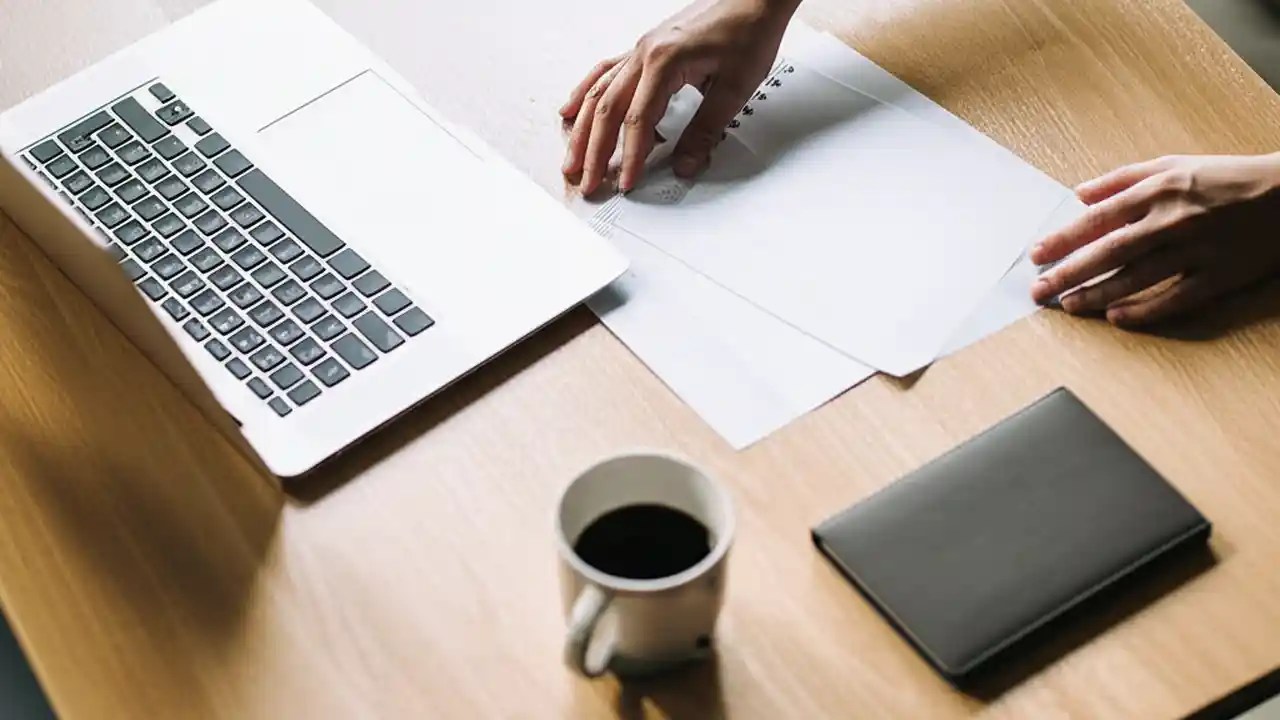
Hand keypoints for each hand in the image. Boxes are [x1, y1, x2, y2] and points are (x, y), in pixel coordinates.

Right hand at [560, 0, 799, 194]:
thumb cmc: (748, 32)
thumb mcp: (734, 88)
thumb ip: (707, 130)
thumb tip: (686, 164)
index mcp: (665, 61)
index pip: (638, 119)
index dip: (630, 156)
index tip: (627, 182)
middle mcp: (645, 52)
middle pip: (608, 109)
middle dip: (594, 151)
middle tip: (587, 182)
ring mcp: (641, 49)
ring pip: (599, 92)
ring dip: (582, 130)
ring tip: (571, 159)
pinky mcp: (645, 48)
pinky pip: (605, 72)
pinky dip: (585, 93)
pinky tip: (571, 110)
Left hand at [1030, 153, 1279, 326]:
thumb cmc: (1227, 179)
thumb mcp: (1175, 165)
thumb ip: (1123, 179)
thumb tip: (1079, 193)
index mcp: (1159, 190)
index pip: (1099, 219)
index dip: (1064, 239)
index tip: (1037, 255)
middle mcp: (1173, 221)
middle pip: (1109, 251)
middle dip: (1068, 272)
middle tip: (1038, 290)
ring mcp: (1196, 251)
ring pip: (1136, 278)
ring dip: (1097, 294)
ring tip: (1068, 305)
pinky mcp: (1219, 276)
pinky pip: (1175, 298)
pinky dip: (1144, 310)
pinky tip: (1116, 319)